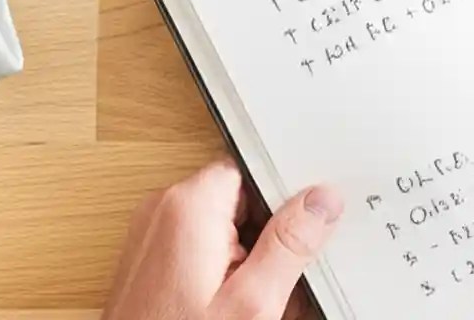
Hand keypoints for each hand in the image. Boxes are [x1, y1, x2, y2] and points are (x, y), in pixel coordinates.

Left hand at [103, 158, 343, 319]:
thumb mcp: (252, 303)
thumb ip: (290, 245)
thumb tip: (321, 201)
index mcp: (189, 205)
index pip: (253, 170)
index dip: (283, 201)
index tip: (298, 234)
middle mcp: (164, 209)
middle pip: (240, 199)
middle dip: (266, 237)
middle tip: (273, 283)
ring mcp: (154, 232)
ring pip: (224, 226)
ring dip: (246, 259)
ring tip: (247, 302)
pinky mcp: (152, 257)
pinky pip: (202, 246)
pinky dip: (223, 271)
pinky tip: (228, 305)